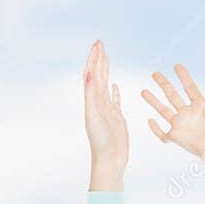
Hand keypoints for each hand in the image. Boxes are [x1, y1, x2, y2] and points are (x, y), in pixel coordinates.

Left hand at [82, 39, 128, 176]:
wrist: (108, 160)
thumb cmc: (100, 141)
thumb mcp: (94, 116)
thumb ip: (91, 95)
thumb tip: (88, 74)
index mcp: (92, 100)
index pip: (92, 74)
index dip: (94, 59)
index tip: (98, 44)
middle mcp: (98, 102)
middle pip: (97, 76)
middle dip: (99, 59)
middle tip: (101, 43)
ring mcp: (107, 109)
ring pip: (105, 85)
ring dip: (105, 70)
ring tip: (106, 57)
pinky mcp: (116, 117)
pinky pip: (115, 100)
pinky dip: (115, 91)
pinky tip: (115, 85)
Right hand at [142, 65, 204, 160]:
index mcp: (201, 106)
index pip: (189, 88)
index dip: (184, 76)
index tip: (177, 66)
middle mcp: (189, 114)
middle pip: (172, 95)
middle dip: (163, 84)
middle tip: (154, 73)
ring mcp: (181, 125)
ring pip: (163, 110)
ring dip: (153, 101)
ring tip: (143, 91)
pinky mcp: (176, 137)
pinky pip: (162, 133)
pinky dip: (155, 129)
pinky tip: (150, 120)